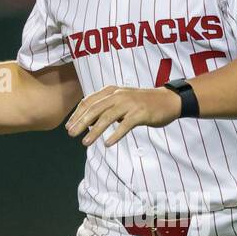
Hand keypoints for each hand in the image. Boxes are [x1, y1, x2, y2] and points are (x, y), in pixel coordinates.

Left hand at [65, 85, 182, 145]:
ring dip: (94, 131)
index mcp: (111, 91)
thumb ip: (106, 109)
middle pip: (94, 109)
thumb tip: (89, 123)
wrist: (167, 100)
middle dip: (80, 122)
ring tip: (85, 143)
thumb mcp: (121, 101)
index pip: (88, 101)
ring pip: (107, 118)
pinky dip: (115, 135)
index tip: (68, 126)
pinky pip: (125, 125)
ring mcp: (129, 104)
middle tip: (70, 134)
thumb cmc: (142, 103)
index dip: (77, 114)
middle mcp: (118, 95)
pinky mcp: (140, 113)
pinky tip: (107, 144)